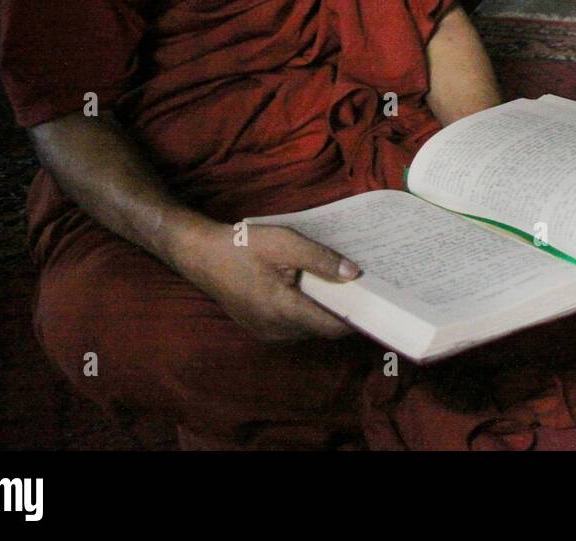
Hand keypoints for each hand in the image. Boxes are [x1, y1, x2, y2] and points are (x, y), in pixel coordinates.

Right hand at [185, 221, 362, 341]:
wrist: (199, 254)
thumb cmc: (242, 246)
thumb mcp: (285, 243)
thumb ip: (321, 259)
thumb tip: (355, 273)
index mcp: (284, 310)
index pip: (332, 326)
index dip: (356, 317)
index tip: (376, 302)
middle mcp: (276, 330)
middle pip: (321, 328)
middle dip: (342, 311)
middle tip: (362, 288)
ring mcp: (266, 332)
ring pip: (307, 328)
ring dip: (323, 311)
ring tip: (340, 285)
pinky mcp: (259, 327)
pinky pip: (292, 325)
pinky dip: (306, 311)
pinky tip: (311, 289)